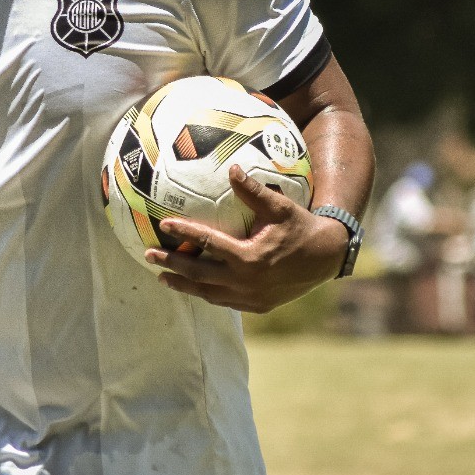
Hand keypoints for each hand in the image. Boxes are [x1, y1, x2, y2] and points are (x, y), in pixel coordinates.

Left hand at [149, 164, 347, 312]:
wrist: (326, 259)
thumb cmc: (301, 228)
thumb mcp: (280, 208)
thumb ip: (254, 191)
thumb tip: (232, 169)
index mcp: (249, 258)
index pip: (209, 244)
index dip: (185, 233)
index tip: (164, 224)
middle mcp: (246, 282)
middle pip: (199, 275)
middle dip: (172, 265)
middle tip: (148, 255)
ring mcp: (251, 298)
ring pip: (208, 294)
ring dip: (184, 285)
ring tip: (162, 276)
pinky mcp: (257, 306)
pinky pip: (224, 301)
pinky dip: (206, 293)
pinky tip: (193, 287)